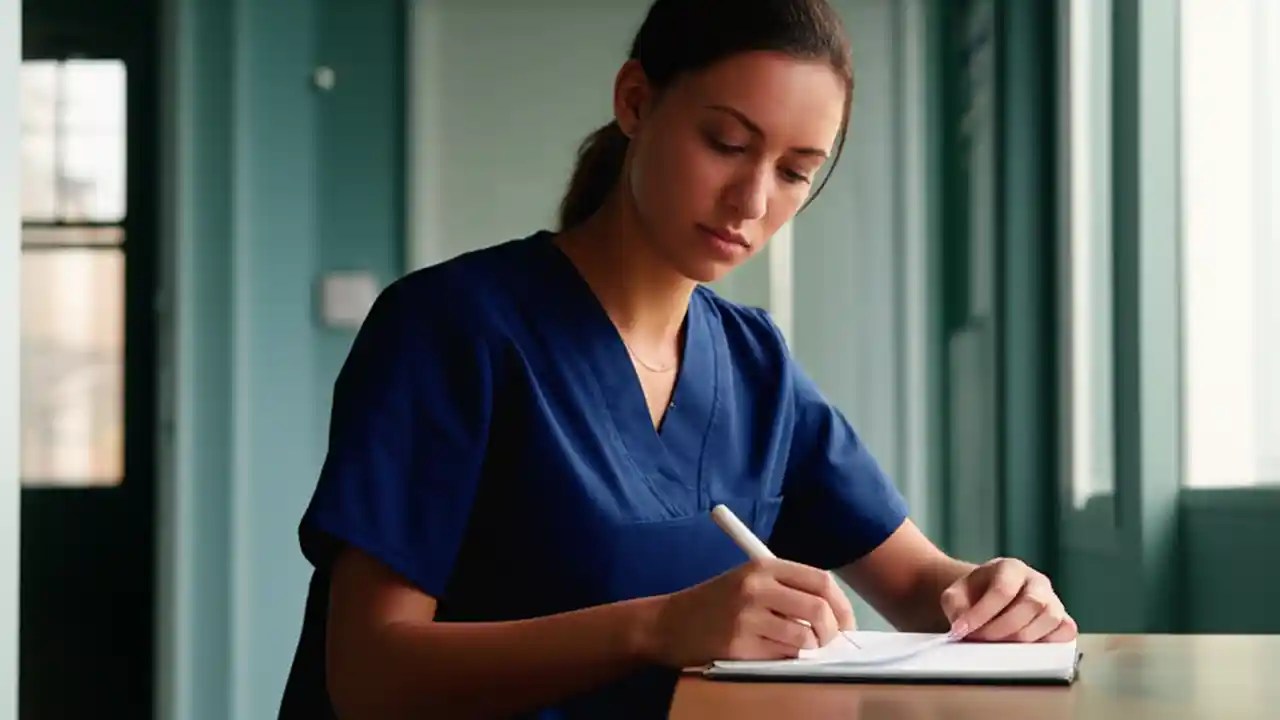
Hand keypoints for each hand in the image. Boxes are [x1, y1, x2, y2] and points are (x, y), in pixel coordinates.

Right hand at [646, 558, 856, 666]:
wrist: (669, 623)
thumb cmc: (714, 603)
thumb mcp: (747, 581)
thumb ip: (787, 589)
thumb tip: (834, 613)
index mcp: (763, 567)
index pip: (820, 581)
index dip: (841, 605)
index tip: (846, 623)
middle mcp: (756, 588)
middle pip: (818, 609)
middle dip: (833, 632)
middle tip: (829, 643)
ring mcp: (747, 618)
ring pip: (804, 638)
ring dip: (810, 649)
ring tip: (798, 649)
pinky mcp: (738, 646)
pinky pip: (781, 657)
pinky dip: (787, 659)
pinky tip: (774, 654)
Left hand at [939, 557, 1076, 642]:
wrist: (987, 599)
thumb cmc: (974, 596)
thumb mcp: (955, 595)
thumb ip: (954, 606)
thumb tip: (962, 626)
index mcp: (1011, 568)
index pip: (1002, 589)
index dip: (982, 613)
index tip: (962, 630)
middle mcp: (1037, 581)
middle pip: (1031, 604)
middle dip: (1002, 628)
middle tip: (980, 640)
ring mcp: (1054, 600)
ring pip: (1050, 619)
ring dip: (1022, 638)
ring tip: (997, 646)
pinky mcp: (1063, 621)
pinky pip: (1066, 631)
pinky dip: (1047, 642)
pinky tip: (1022, 648)